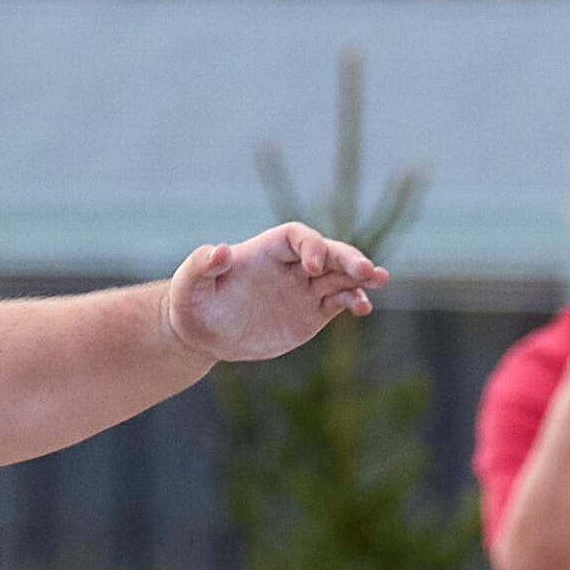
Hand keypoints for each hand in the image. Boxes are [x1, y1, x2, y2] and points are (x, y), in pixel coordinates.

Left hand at [165, 223, 386, 362]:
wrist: (204, 332)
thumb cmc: (193, 302)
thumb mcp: (189, 285)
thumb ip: (201, 265)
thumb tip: (220, 251)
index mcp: (267, 250)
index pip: (299, 237)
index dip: (311, 246)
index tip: (312, 268)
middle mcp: (292, 265)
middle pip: (329, 253)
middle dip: (348, 259)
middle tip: (368, 270)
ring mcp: (305, 288)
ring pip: (341, 276)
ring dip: (361, 277)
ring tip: (380, 280)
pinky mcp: (312, 311)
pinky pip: (339, 302)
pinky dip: (354, 302)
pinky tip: (363, 308)